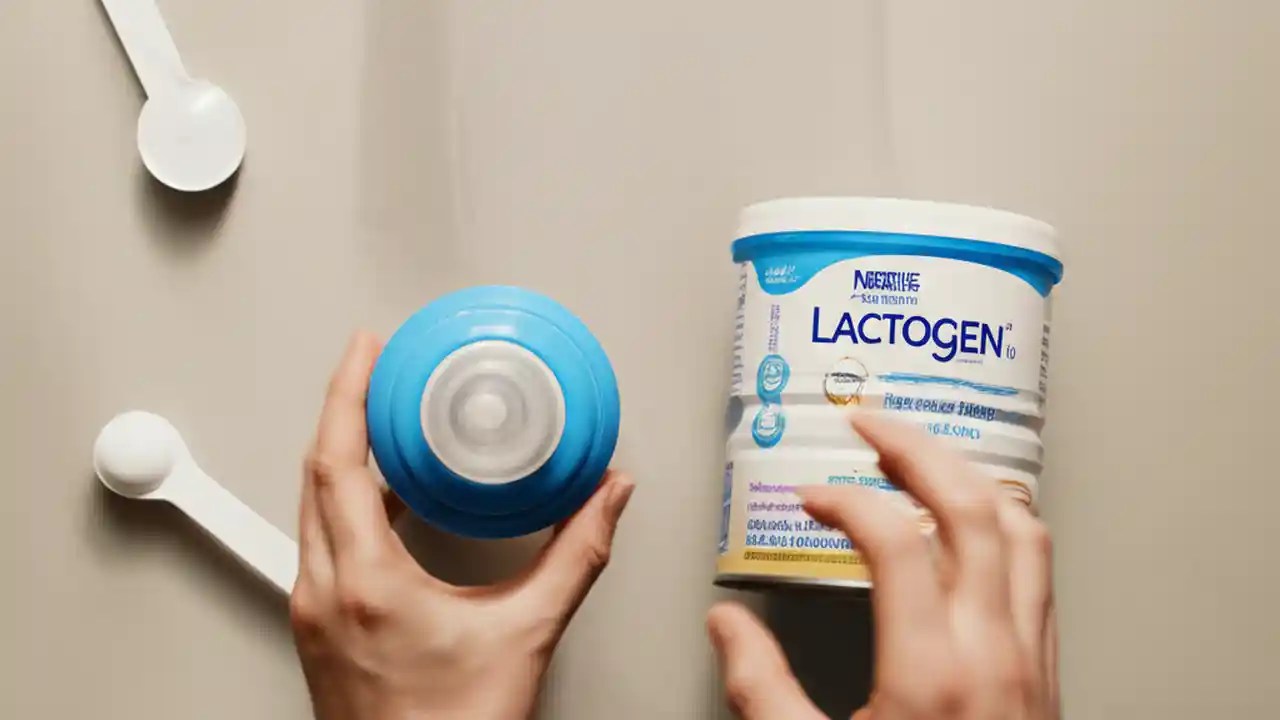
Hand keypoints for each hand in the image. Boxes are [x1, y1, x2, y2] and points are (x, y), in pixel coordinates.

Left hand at [290, 332, 634, 719]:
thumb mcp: (528, 632)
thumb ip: (576, 554)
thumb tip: (606, 496)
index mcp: (364, 582)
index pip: (337, 462)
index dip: (348, 393)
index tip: (368, 350)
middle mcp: (323, 592)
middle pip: (314, 473)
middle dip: (342, 409)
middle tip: (376, 367)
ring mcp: (313, 613)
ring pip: (311, 508)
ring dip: (341, 455)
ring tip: (382, 420)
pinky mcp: (320, 629)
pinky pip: (320, 541)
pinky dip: (345, 501)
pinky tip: (385, 499)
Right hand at [708, 414, 1058, 718]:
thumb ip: (760, 689)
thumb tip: (728, 625)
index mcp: (930, 671)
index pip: (895, 536)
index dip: (845, 497)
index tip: (812, 494)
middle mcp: (992, 652)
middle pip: (971, 507)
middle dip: (917, 448)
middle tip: (872, 423)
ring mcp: (1030, 659)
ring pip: (1022, 528)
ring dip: (971, 476)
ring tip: (925, 453)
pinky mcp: (1046, 673)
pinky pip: (1040, 568)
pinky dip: (1007, 521)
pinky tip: (976, 519)